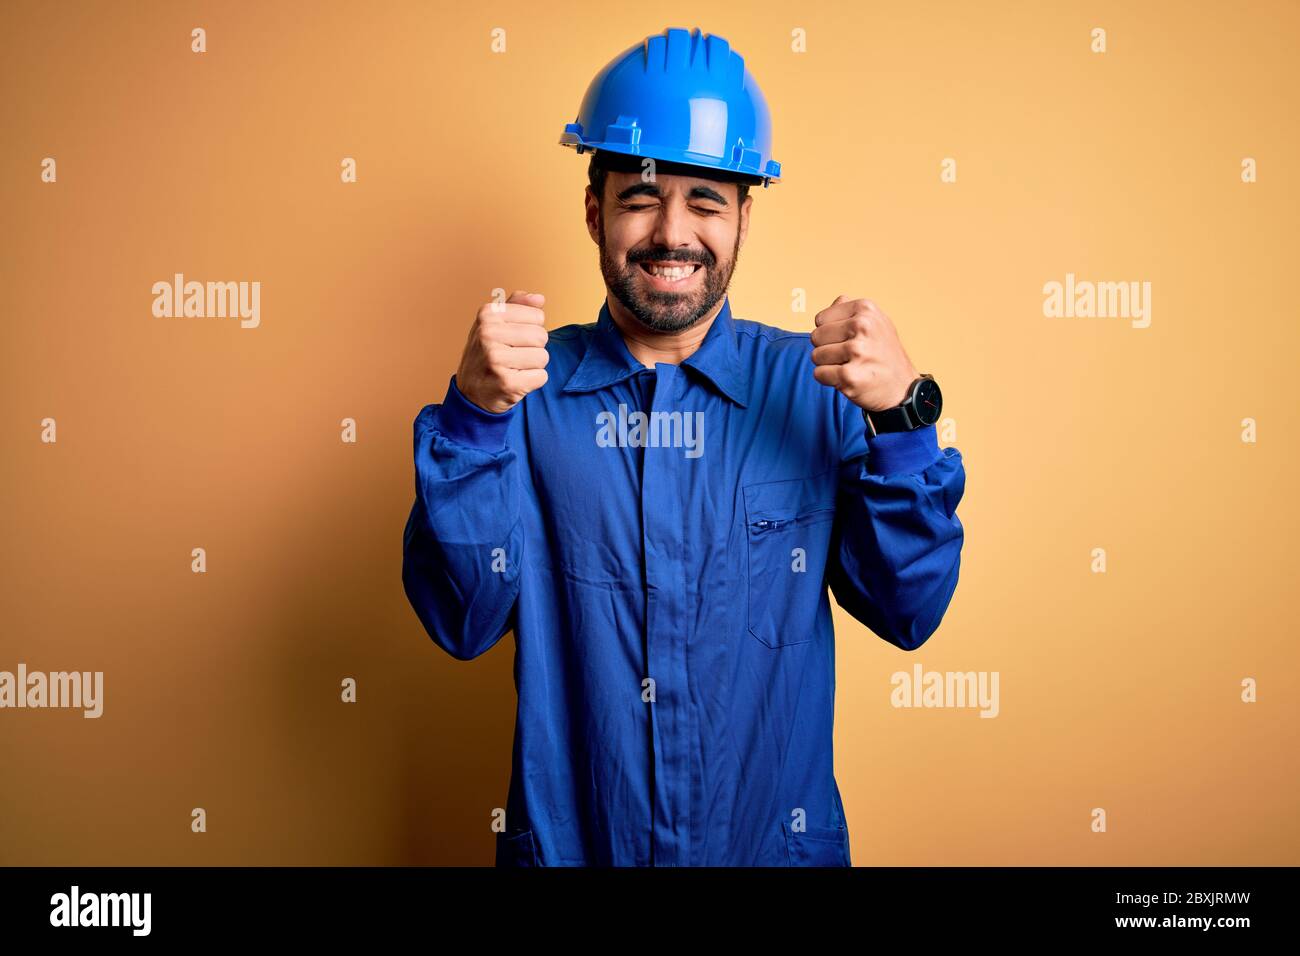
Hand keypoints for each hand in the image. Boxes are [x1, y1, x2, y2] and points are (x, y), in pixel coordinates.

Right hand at [454, 291, 549, 413]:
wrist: (470, 393)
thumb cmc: (487, 354)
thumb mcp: (494, 324)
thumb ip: (517, 306)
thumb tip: (539, 298)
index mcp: (488, 314)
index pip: (538, 315)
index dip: (531, 329)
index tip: (512, 339)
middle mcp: (488, 334)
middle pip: (541, 336)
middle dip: (534, 348)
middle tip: (514, 356)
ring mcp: (496, 359)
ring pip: (543, 357)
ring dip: (534, 366)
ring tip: (514, 368)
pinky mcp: (507, 383)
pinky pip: (541, 377)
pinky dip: (533, 381)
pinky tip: (515, 382)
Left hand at [810, 295, 919, 411]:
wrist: (903, 387)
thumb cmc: (884, 353)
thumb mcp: (876, 321)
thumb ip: (851, 309)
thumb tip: (833, 303)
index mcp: (865, 309)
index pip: (820, 319)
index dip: (829, 333)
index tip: (848, 341)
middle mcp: (862, 326)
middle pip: (815, 337)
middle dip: (827, 348)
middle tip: (849, 357)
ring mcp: (856, 351)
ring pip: (816, 356)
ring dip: (828, 365)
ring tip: (850, 366)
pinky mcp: (849, 376)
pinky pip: (819, 374)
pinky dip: (828, 379)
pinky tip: (848, 379)